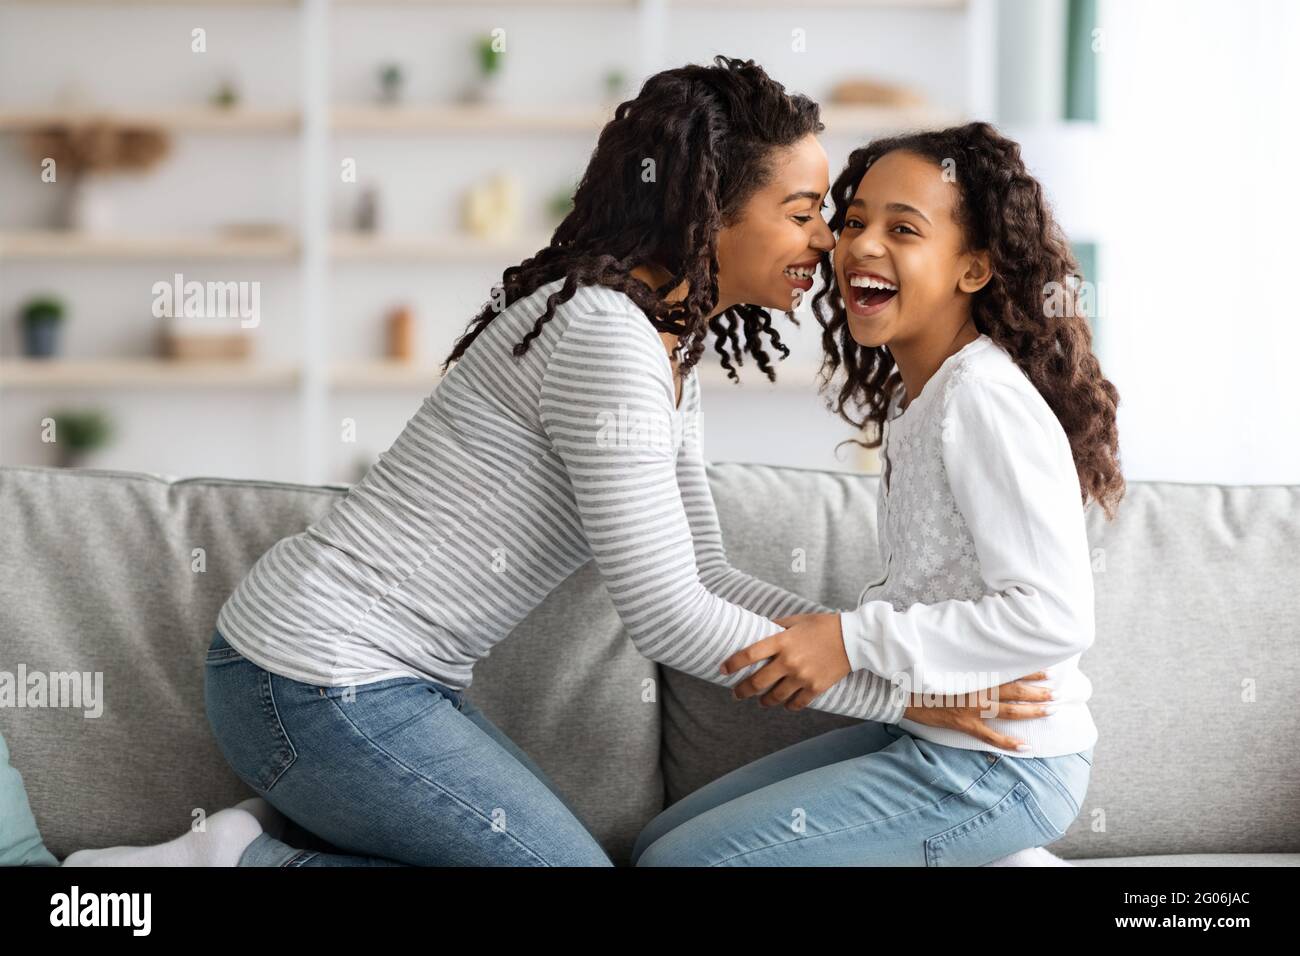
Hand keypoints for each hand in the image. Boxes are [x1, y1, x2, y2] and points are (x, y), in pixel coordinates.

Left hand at [719, 613, 848, 710]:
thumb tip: (760, 630)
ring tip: (761, 701)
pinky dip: (788, 705)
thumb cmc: (824, 625)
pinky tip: (784, 703)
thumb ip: (777, 627)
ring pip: (775, 697)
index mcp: (782, 642)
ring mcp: (802, 677)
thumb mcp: (797, 620)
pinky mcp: (815, 688)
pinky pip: (796, 704)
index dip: (733, 664)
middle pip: (757, 682)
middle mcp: (789, 661)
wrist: (853, 639)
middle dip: (742, 690)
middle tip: (736, 693)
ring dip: (764, 701)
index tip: (723, 670)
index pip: (749, 654)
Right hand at [902, 671, 1056, 749]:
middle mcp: (978, 690)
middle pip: (1015, 691)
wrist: (904, 691)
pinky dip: (1009, 743)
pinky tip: (1026, 747)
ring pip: (1010, 711)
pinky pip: (991, 737)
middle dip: (1038, 692)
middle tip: (1057, 693)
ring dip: (1032, 711)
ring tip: (1050, 709)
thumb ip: (966, 662)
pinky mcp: (965, 724)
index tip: (1048, 671)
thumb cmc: (924, 676)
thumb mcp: (947, 664)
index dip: (1030, 672)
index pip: (1009, 671)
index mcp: (975, 674)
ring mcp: (973, 708)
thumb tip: (980, 658)